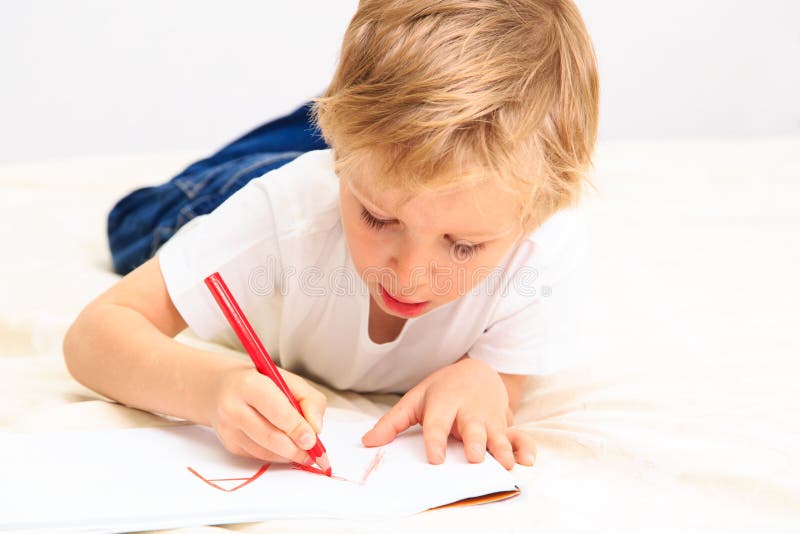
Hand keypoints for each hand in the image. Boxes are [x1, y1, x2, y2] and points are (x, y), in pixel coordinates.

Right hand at [207, 361, 326, 464]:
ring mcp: (228, 429)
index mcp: (249, 384)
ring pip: (265, 451)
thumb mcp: (288, 379)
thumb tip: (316, 428)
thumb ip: (310, 400)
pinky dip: (276, 456)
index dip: (297, 427)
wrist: (220, 388)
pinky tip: (285, 448)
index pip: (277, 411)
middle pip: (270, 436)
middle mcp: (233, 407)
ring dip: (288, 455)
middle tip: (314, 453)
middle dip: (296, 449)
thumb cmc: (259, 382)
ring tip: (304, 451)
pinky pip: (258, 456)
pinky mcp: (229, 444)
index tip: (313, 439)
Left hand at [361, 357, 535, 469]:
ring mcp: (490, 418)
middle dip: (475, 441)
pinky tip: (526, 461)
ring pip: (498, 434)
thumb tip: (367, 443)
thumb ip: (392, 423)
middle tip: (474, 457)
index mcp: (444, 402)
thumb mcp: (416, 400)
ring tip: (505, 463)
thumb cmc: (442, 392)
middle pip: (473, 427)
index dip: (436, 439)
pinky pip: (520, 436)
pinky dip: (525, 448)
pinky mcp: (506, 425)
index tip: (435, 458)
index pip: (437, 422)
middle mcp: (469, 411)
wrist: (478, 372)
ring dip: (502, 448)